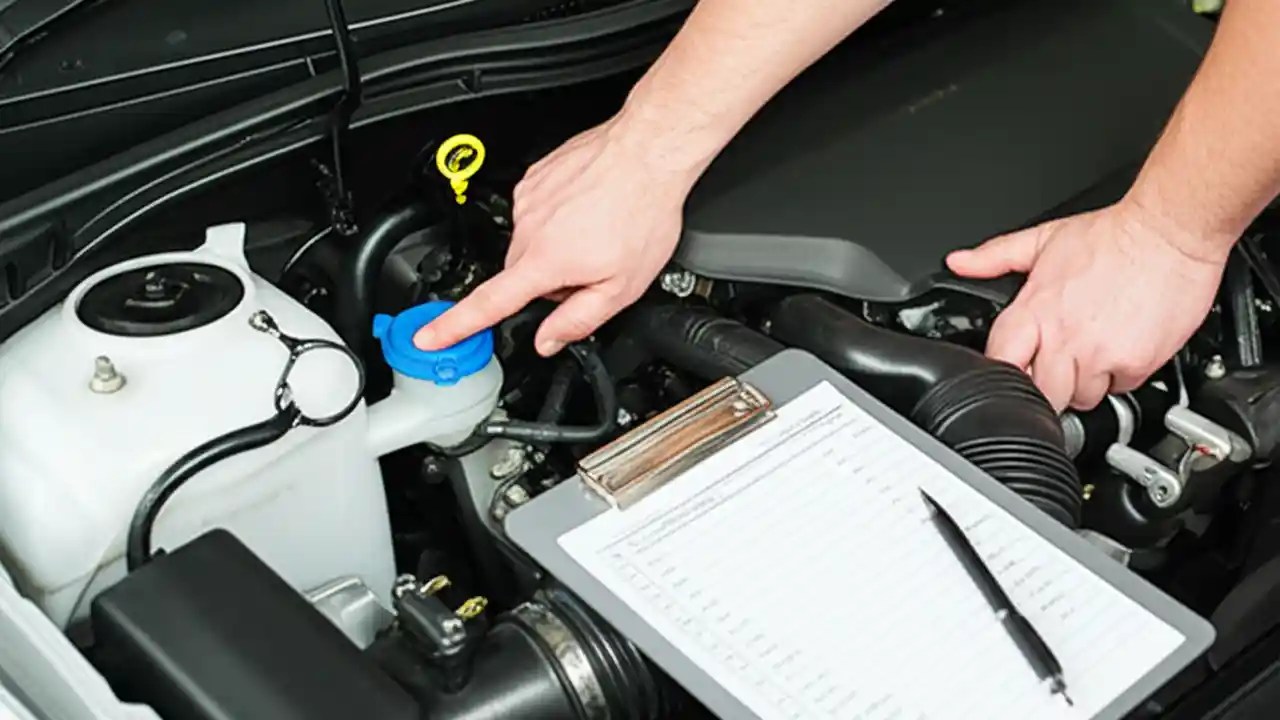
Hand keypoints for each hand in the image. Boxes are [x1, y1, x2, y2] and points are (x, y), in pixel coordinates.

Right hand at [414, 115, 701, 356]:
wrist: (647, 151)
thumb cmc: (640, 210)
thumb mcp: (622, 286)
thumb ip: (579, 320)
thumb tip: (548, 340)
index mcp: (544, 260)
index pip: (487, 303)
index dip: (453, 326)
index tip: (427, 337)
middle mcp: (528, 227)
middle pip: (520, 274)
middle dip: (548, 281)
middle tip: (591, 268)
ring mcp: (528, 199)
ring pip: (531, 242)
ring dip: (556, 247)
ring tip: (595, 232)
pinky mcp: (534, 178)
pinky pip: (538, 212)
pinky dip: (559, 218)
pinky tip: (588, 210)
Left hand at [946, 201, 1229, 411]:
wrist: (1170, 231)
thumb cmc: (1112, 236)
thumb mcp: (1043, 239)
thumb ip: (995, 256)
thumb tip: (959, 261)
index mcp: (1035, 310)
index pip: (1002, 364)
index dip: (1006, 372)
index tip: (1017, 369)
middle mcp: (1065, 336)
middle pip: (1042, 394)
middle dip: (1049, 385)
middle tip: (1062, 362)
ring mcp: (1100, 353)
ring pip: (1082, 398)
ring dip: (1086, 382)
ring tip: (1095, 348)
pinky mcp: (1136, 363)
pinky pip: (1120, 388)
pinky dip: (1121, 375)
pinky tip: (1122, 346)